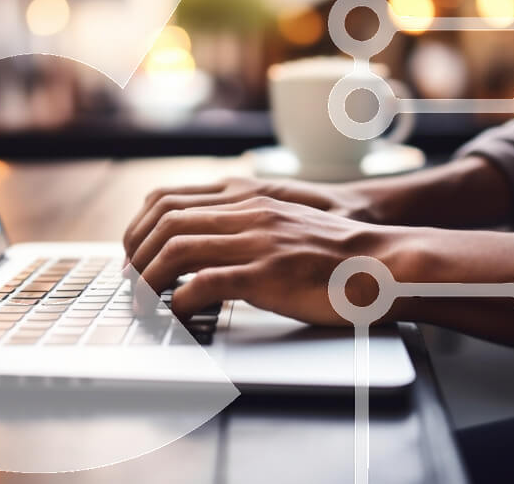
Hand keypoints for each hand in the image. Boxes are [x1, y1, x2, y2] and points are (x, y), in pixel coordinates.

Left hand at [128, 196, 392, 324]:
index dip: (139, 227)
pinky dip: (180, 302)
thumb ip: (243, 223)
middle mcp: (245, 211)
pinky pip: (205, 283)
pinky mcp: (267, 274)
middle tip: (131, 284)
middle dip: (136, 256)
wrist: (382, 261)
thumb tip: (204, 243)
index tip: (133, 254)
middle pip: (164, 222)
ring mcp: (256, 241)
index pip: (168, 198)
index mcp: (245, 197)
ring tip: (144, 305)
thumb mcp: (281, 220)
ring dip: (149, 281)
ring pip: (176, 250)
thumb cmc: (333, 250)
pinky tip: (179, 315)